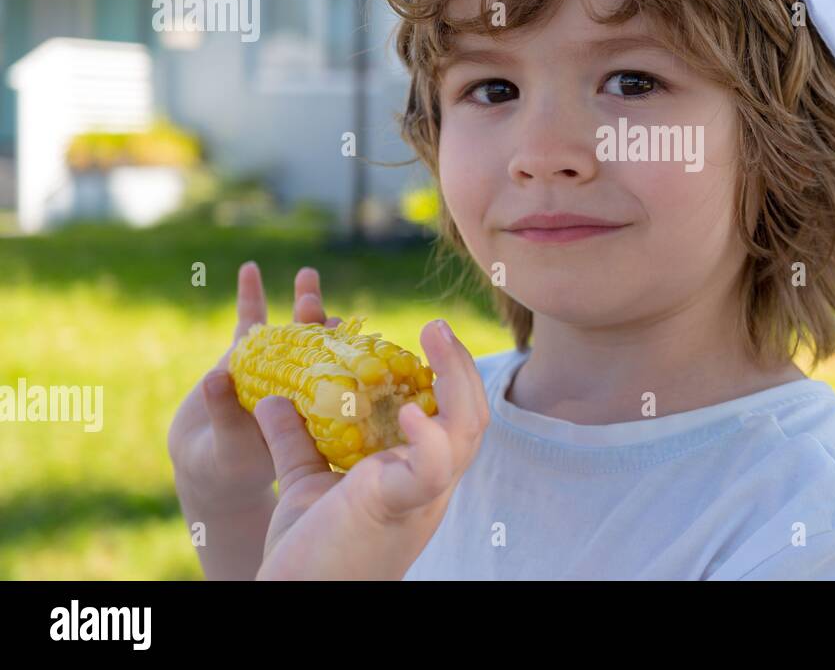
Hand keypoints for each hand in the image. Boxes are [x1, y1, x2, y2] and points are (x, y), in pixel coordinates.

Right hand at [168, 262, 342, 512]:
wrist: (205, 467)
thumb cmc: (226, 467)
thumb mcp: (229, 446)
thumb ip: (224, 413)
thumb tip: (215, 377)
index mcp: (310, 410)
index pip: (334, 379)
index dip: (343, 356)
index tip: (348, 334)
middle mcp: (300, 385)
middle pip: (321, 349)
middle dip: (324, 325)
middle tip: (319, 303)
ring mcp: (274, 368)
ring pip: (293, 331)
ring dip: (301, 302)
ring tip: (308, 274)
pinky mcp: (246, 358)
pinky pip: (251, 324)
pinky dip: (251, 297)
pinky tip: (250, 269)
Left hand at [253, 319, 488, 580]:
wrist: (297, 603)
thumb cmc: (305, 556)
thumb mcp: (304, 484)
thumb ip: (295, 440)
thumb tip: (270, 397)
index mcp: (414, 478)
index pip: (451, 418)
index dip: (449, 376)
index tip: (428, 338)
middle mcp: (429, 486)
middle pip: (471, 416)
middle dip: (460, 364)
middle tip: (436, 325)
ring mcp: (421, 498)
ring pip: (467, 430)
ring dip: (458, 376)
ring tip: (436, 336)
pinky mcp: (399, 509)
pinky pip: (433, 467)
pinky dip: (430, 435)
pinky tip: (410, 409)